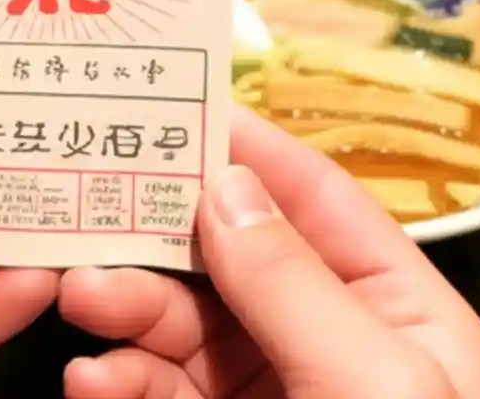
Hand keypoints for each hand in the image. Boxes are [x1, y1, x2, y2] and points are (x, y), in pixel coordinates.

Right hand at [59, 108, 479, 397]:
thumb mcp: (370, 382)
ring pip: (181, 327)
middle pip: (228, 260)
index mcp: (397, 312)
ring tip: (82, 303)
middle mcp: (329, 344)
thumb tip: (228, 189)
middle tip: (88, 218)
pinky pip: (157, 395)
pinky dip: (117, 383)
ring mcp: (268, 396)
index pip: (316, 202)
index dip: (246, 150)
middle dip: (157, 238)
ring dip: (126, 311)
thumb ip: (295, 284)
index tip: (171, 108)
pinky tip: (93, 384)